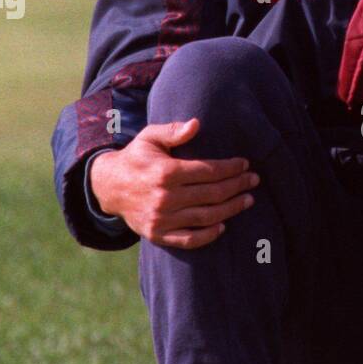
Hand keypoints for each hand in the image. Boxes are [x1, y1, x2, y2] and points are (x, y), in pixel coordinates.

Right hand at [89, 119, 259, 247]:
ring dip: (231, 209)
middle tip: (254, 181)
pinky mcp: (158, 234)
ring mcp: (162, 219)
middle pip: (212, 194)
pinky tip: (223, 226)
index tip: (245, 165)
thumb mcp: (150, 137)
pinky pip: (189, 239)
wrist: (108, 186)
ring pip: (206, 217)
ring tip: (247, 200)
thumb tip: (196, 124)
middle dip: (237, 186)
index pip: (209, 171)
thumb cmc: (136, 158)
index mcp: (166, 172)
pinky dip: (208, 235)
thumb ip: (173, 130)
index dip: (231, 168)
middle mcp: (165, 197)